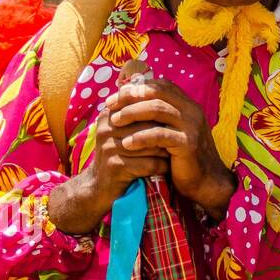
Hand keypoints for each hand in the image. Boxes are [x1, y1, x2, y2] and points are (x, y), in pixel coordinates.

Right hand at [47, 102, 171, 235]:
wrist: (99, 188)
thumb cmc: (120, 156)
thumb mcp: (124, 131)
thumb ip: (139, 113)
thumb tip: (168, 91)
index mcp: (110, 114)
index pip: (145, 106)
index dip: (163, 117)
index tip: (175, 125)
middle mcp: (107, 128)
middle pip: (150, 125)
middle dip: (167, 134)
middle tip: (180, 140)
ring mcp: (109, 147)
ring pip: (152, 144)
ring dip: (167, 151)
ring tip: (175, 155)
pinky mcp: (115, 166)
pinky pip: (150, 164)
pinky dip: (162, 167)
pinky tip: (167, 169)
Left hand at [104, 78, 236, 218]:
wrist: (205, 182)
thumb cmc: (183, 157)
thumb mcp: (172, 132)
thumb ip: (159, 118)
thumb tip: (130, 103)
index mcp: (188, 105)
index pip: (161, 85)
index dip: (136, 87)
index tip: (115, 96)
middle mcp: (192, 111)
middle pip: (158, 92)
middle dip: (130, 96)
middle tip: (110, 105)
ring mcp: (192, 126)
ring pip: (157, 109)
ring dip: (131, 113)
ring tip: (114, 122)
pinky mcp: (188, 144)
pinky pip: (159, 135)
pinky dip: (140, 137)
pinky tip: (126, 143)